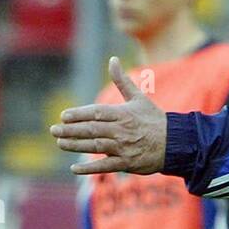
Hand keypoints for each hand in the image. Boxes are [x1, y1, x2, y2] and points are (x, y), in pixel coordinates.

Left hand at [49, 57, 167, 175]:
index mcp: (122, 114)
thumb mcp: (139, 98)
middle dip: (72, 130)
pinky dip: (89, 168)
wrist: (174, 143)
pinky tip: (75, 168)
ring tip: (60, 144)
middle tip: (54, 130)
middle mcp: (121, 131)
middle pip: (92, 130)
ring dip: (76, 146)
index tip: (64, 116)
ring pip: (95, 146)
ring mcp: (123, 148)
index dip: (79, 115)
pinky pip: (105, 166)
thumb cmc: (154, 120)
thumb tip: (113, 60)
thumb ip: (122, 81)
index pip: (96, 113)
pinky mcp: (126, 163)